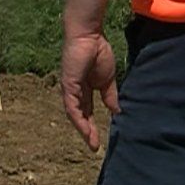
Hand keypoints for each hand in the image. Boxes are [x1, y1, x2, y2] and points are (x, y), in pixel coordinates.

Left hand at [60, 35, 119, 151]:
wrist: (89, 37)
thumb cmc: (98, 53)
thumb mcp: (107, 81)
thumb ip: (110, 96)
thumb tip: (116, 112)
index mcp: (84, 89)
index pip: (86, 111)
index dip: (92, 125)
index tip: (100, 139)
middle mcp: (74, 91)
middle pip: (80, 115)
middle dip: (87, 131)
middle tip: (95, 147)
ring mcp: (70, 88)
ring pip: (74, 114)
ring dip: (83, 129)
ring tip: (92, 142)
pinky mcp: (68, 85)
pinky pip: (72, 106)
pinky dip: (78, 118)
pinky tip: (85, 129)